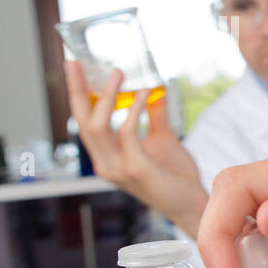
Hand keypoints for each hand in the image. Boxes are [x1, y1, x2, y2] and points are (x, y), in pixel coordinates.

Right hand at [64, 61, 207, 235]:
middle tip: (77, 63)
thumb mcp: (163, 139)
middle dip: (78, 90)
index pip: (84, 122)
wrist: (193, 204)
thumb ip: (155, 117)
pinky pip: (128, 133)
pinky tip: (144, 94)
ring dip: (106, 97)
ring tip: (117, 73)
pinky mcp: (136, 169)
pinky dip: (134, 110)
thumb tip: (154, 92)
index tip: (74, 68)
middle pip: (83, 121)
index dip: (77, 95)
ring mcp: (118, 168)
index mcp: (107, 157)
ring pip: (99, 126)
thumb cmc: (177, 175)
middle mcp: (106, 163)